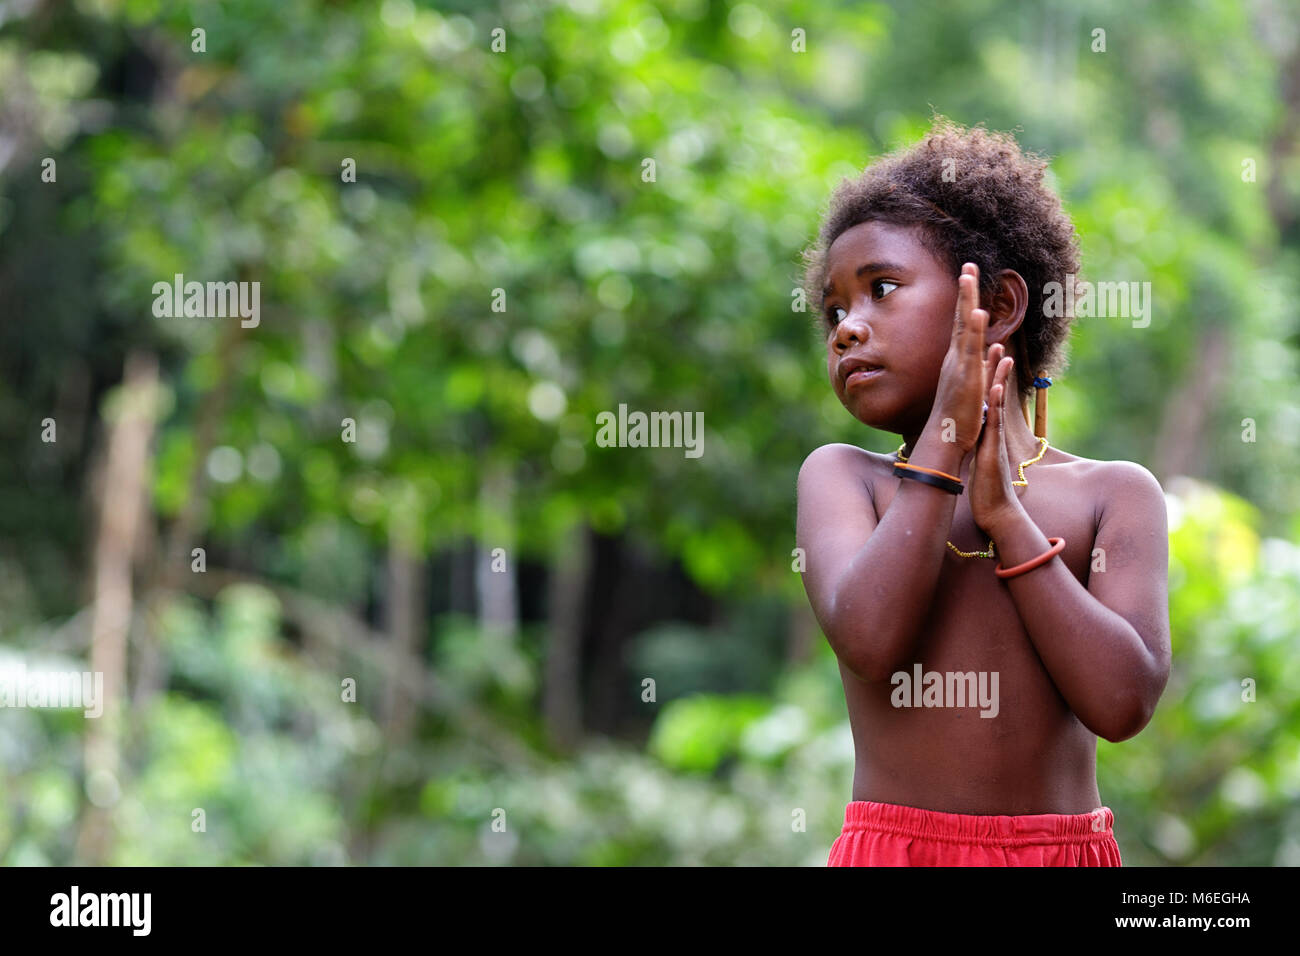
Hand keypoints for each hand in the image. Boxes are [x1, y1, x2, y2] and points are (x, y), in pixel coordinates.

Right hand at [928, 263, 1002, 453]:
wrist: (946, 439)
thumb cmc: (960, 417)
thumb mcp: (977, 386)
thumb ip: (988, 366)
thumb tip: (999, 350)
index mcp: (960, 359)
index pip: (964, 323)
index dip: (967, 300)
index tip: (969, 277)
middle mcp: (957, 358)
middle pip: (962, 318)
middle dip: (966, 291)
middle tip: (968, 264)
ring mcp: (961, 366)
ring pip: (965, 328)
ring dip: (966, 302)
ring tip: (969, 277)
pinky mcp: (967, 377)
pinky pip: (971, 349)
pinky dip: (974, 330)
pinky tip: (977, 313)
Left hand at [968, 352, 1022, 533]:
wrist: (996, 511)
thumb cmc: (987, 488)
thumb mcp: (982, 461)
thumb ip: (982, 448)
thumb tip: (977, 438)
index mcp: (989, 433)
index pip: (990, 401)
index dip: (990, 380)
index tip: (989, 358)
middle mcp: (994, 431)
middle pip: (997, 397)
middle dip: (998, 372)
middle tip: (1000, 345)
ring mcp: (995, 438)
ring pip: (998, 405)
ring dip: (1000, 381)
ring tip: (1002, 357)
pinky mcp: (993, 448)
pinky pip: (994, 424)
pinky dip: (995, 406)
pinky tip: (996, 390)